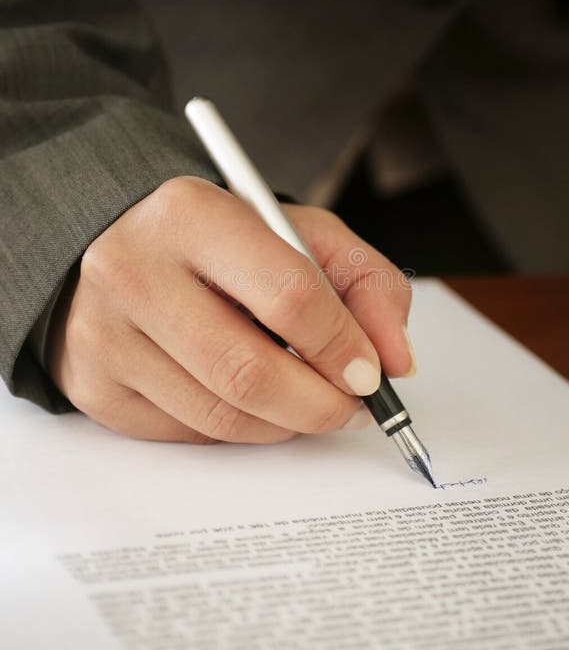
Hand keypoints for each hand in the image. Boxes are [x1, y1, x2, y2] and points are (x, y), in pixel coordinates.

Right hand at [47, 177, 414, 443]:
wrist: (116, 243)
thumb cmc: (216, 239)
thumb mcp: (297, 231)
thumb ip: (363, 281)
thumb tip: (395, 360)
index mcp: (191, 214)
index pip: (288, 294)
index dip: (342, 345)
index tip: (370, 372)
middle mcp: (133, 271)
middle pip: (249, 372)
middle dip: (319, 405)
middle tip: (349, 406)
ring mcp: (104, 334)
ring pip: (220, 417)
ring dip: (284, 424)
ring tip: (306, 402)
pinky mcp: (93, 386)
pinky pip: (187, 434)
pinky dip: (235, 429)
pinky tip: (246, 399)